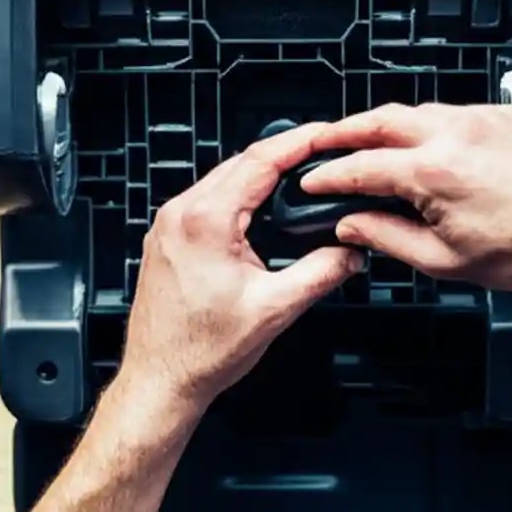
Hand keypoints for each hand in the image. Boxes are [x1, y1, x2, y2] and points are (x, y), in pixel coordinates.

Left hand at [121, 123, 362, 412]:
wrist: (161, 379)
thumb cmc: (201, 351)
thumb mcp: (275, 309)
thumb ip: (321, 272)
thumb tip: (351, 252)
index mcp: (205, 221)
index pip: (260, 160)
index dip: (299, 141)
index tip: (325, 132)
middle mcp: (179, 215)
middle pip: (241, 164)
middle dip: (284, 155)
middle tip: (321, 153)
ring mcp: (168, 226)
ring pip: (223, 181)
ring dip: (260, 176)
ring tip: (298, 178)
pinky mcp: (166, 240)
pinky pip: (207, 201)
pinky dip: (238, 197)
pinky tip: (260, 210)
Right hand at [301, 103, 511, 291]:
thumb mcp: (446, 260)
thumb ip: (388, 238)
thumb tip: (353, 226)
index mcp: (434, 172)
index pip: (361, 167)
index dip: (328, 176)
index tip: (312, 182)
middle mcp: (456, 134)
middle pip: (379, 120)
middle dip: (342, 130)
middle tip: (320, 142)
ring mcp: (483, 118)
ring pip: (417, 111)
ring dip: (385, 125)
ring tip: (368, 143)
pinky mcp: (506, 115)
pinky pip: (453, 112)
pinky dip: (427, 124)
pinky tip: (425, 143)